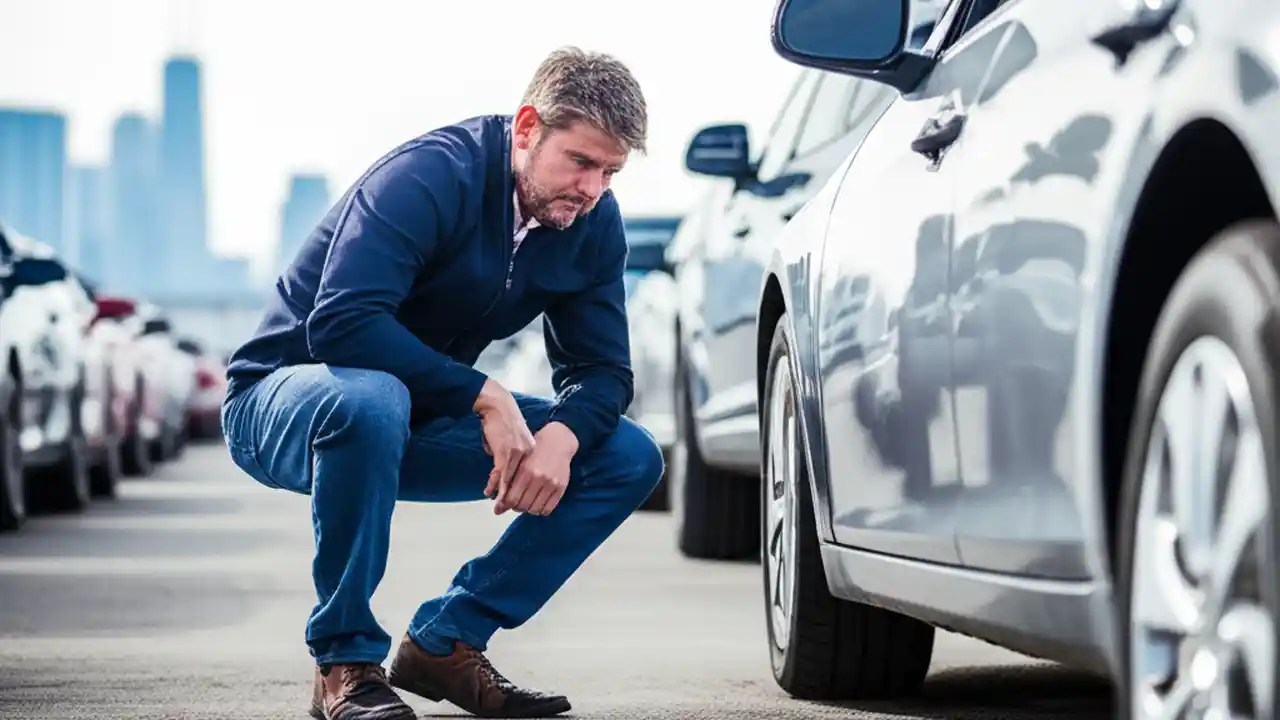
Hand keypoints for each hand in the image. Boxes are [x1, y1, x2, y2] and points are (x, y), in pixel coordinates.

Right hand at [475, 379, 534, 506]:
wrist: (497, 406)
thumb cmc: (502, 423)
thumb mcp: (510, 442)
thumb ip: (510, 456)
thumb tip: (502, 471)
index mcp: (532, 451)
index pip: (529, 477)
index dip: (523, 491)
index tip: (517, 504)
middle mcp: (528, 454)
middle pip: (523, 483)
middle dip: (513, 499)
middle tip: (505, 510)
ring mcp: (517, 453)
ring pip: (512, 481)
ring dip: (504, 496)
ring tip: (498, 507)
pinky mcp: (506, 452)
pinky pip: (501, 474)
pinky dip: (496, 485)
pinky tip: (491, 493)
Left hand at [494, 422, 578, 515]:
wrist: (557, 443)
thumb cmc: (534, 453)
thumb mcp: (519, 463)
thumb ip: (508, 482)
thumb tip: (499, 506)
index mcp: (525, 471)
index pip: (511, 498)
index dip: (505, 505)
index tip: (503, 506)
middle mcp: (538, 478)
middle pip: (523, 506)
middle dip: (516, 507)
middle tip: (516, 503)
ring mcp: (551, 484)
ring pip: (535, 510)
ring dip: (528, 509)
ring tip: (527, 502)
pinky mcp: (561, 488)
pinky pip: (548, 509)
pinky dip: (540, 510)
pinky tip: (538, 503)